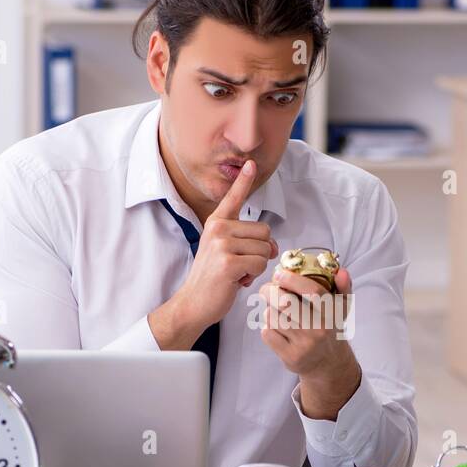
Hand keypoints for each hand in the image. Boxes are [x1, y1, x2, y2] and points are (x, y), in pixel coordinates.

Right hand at [148, 159, 277, 349]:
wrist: (193, 303)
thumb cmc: (213, 279)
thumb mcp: (224, 251)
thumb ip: (246, 241)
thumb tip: (273, 244)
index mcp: (217, 223)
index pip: (234, 198)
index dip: (243, 181)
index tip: (250, 163)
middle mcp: (218, 228)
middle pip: (265, 231)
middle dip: (261, 252)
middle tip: (240, 265)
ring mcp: (222, 244)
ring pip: (265, 249)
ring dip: (257, 266)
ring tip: (236, 273)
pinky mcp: (228, 262)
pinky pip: (260, 264)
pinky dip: (253, 276)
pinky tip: (236, 281)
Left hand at [259, 265, 360, 419]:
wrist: (328, 363)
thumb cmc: (330, 328)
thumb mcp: (341, 308)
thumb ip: (343, 287)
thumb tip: (340, 271)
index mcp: (332, 314)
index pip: (312, 291)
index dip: (292, 279)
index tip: (279, 274)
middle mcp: (319, 330)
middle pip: (286, 303)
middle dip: (270, 291)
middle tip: (266, 288)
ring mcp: (304, 345)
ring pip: (273, 317)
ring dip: (269, 310)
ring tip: (274, 309)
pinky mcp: (291, 357)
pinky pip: (268, 334)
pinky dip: (267, 327)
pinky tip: (276, 327)